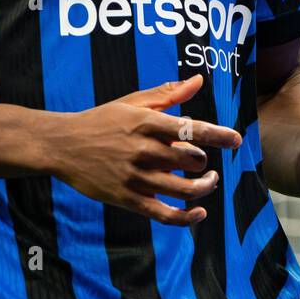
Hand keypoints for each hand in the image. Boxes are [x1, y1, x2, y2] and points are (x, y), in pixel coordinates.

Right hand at [51, 74, 241, 225]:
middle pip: (191, 160)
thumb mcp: (132, 102)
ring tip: (208, 181)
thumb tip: (198, 81)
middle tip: (204, 163)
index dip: (218, 135)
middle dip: (204, 163)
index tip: (236, 139)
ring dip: (204, 187)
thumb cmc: (102, 120)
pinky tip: (199, 213)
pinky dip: (186, 217)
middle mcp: (143, 150)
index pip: (191, 129)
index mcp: (146, 122)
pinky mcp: (127, 199)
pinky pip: (164, 214)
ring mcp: (135, 177)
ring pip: (183, 189)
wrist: (63, 145)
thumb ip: (168, 94)